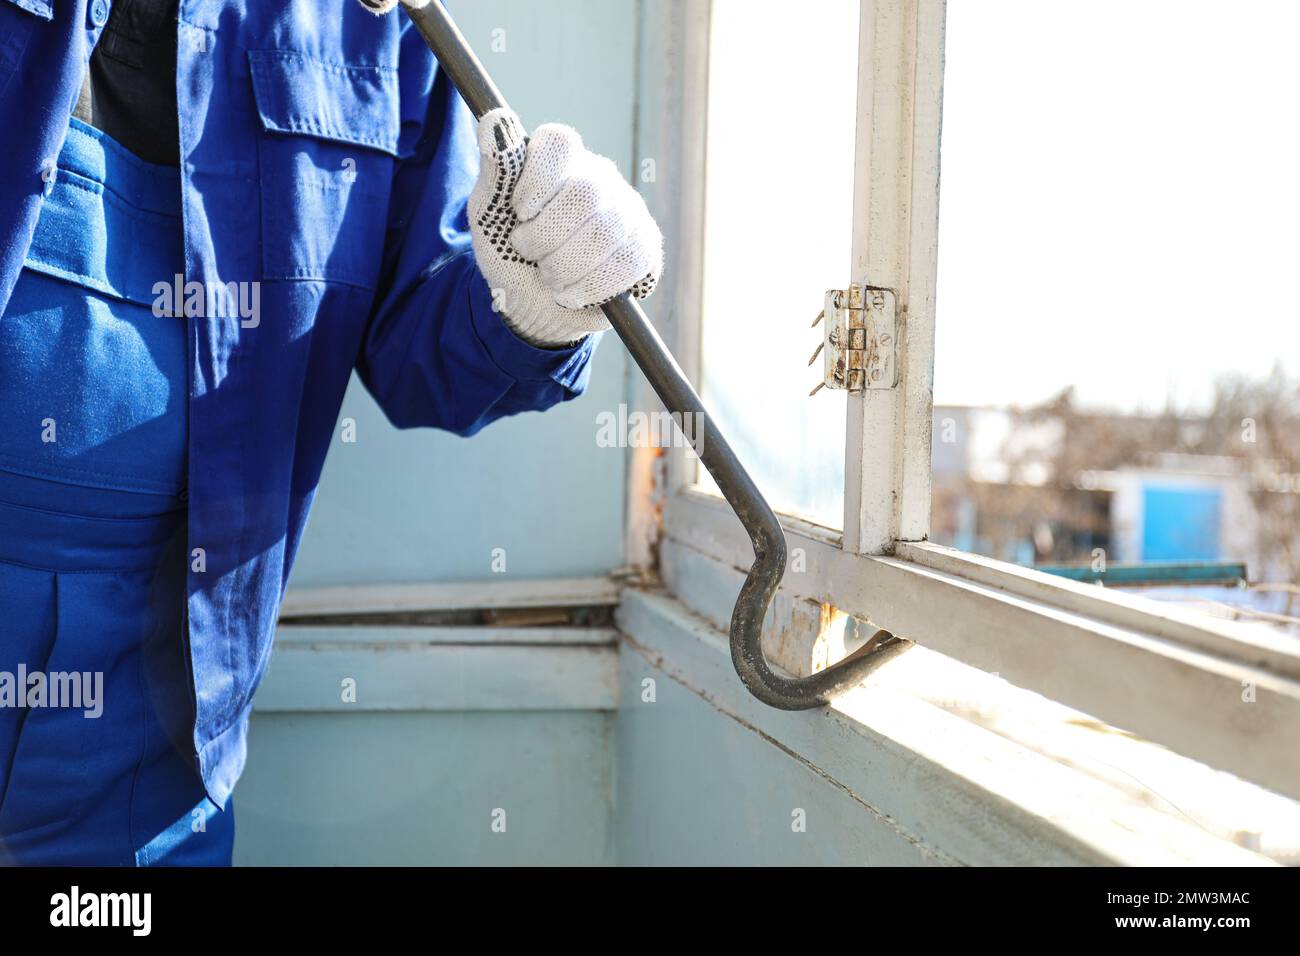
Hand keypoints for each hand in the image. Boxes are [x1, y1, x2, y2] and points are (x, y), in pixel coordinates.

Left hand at [468, 108, 662, 345]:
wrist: (534, 304)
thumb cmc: (509, 251)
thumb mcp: (488, 213)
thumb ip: (495, 169)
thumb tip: (495, 121)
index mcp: (563, 160)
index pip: (560, 142)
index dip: (536, 181)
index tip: (520, 212)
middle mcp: (601, 178)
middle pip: (586, 193)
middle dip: (546, 235)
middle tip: (528, 251)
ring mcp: (630, 212)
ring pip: (607, 232)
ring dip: (564, 266)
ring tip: (549, 276)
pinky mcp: (646, 248)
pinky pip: (628, 263)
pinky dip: (589, 287)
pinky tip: (572, 292)